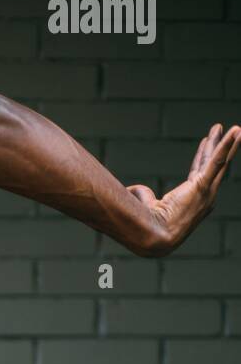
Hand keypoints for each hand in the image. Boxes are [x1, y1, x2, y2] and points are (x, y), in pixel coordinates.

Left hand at [127, 122, 240, 255]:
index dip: (201, 157)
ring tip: (235, 129)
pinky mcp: (203, 186)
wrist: (154, 235)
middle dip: (217, 146)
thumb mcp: (146, 204)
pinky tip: (235, 131)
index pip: (198, 173)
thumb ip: (143, 194)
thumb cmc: (148, 224)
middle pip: (213, 166)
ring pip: (220, 162)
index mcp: (192, 201)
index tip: (204, 143)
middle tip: (222, 130)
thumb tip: (133, 190)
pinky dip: (227, 145)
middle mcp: (204, 198)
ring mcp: (206, 193)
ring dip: (227, 143)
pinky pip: (218, 161)